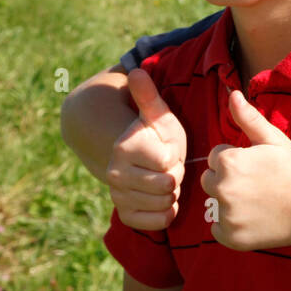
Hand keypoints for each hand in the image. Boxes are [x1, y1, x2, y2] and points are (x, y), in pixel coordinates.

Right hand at [106, 68, 186, 228]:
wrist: (139, 160)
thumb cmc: (156, 136)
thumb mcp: (158, 115)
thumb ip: (148, 95)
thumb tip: (135, 70)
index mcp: (125, 148)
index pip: (168, 162)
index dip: (175, 157)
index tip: (167, 150)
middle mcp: (116, 173)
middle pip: (168, 184)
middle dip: (175, 176)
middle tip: (167, 167)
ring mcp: (118, 195)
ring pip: (164, 202)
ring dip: (172, 193)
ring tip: (164, 179)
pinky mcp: (125, 214)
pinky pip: (158, 221)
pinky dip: (167, 212)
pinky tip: (163, 198)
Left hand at [201, 89, 290, 249]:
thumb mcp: (274, 140)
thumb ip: (248, 118)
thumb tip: (232, 94)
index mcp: (229, 161)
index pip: (216, 157)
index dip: (237, 160)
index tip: (257, 168)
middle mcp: (222, 188)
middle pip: (209, 181)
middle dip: (228, 181)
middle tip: (257, 186)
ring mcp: (227, 215)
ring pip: (214, 204)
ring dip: (229, 203)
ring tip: (257, 203)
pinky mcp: (231, 237)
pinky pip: (218, 229)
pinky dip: (231, 227)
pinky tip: (254, 220)